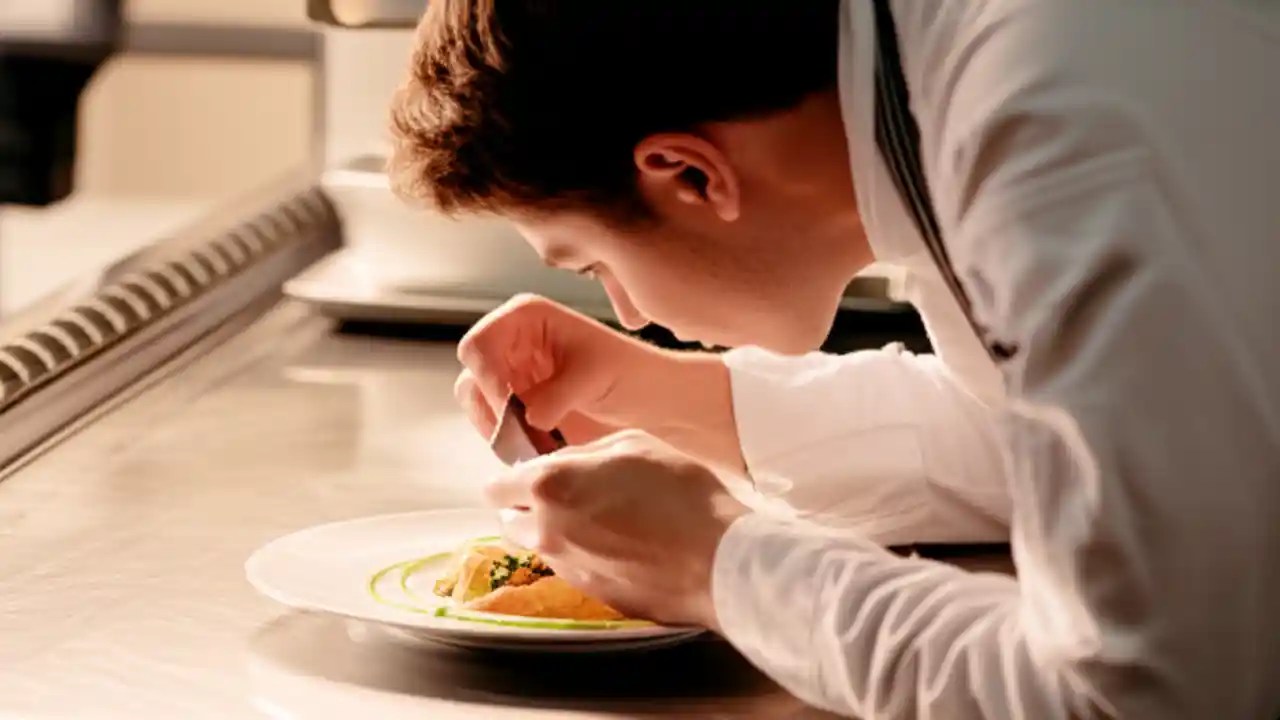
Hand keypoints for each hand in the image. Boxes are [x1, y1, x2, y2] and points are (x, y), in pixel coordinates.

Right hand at [456, 294, 744, 471]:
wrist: (650, 401)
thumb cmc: (629, 373)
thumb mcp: (593, 376)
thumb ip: (556, 393)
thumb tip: (529, 417)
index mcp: (525, 317)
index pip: (479, 345)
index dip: (486, 378)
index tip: (508, 410)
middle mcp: (512, 342)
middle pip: (472, 376)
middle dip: (491, 410)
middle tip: (519, 437)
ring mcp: (512, 375)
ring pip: (478, 405)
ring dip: (499, 430)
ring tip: (535, 446)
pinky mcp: (518, 405)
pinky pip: (496, 425)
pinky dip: (510, 441)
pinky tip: (538, 450)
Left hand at [485, 430, 748, 629]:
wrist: (717, 560)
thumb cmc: (681, 492)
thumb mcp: (633, 443)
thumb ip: (584, 452)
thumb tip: (565, 463)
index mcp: (549, 485)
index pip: (496, 487)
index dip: (514, 477)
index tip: (535, 474)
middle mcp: (546, 530)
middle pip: (509, 521)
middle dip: (527, 508)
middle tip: (567, 496)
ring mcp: (566, 568)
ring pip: (538, 547)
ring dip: (554, 533)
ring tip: (599, 521)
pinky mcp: (589, 595)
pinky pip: (569, 569)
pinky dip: (581, 556)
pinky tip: (618, 545)